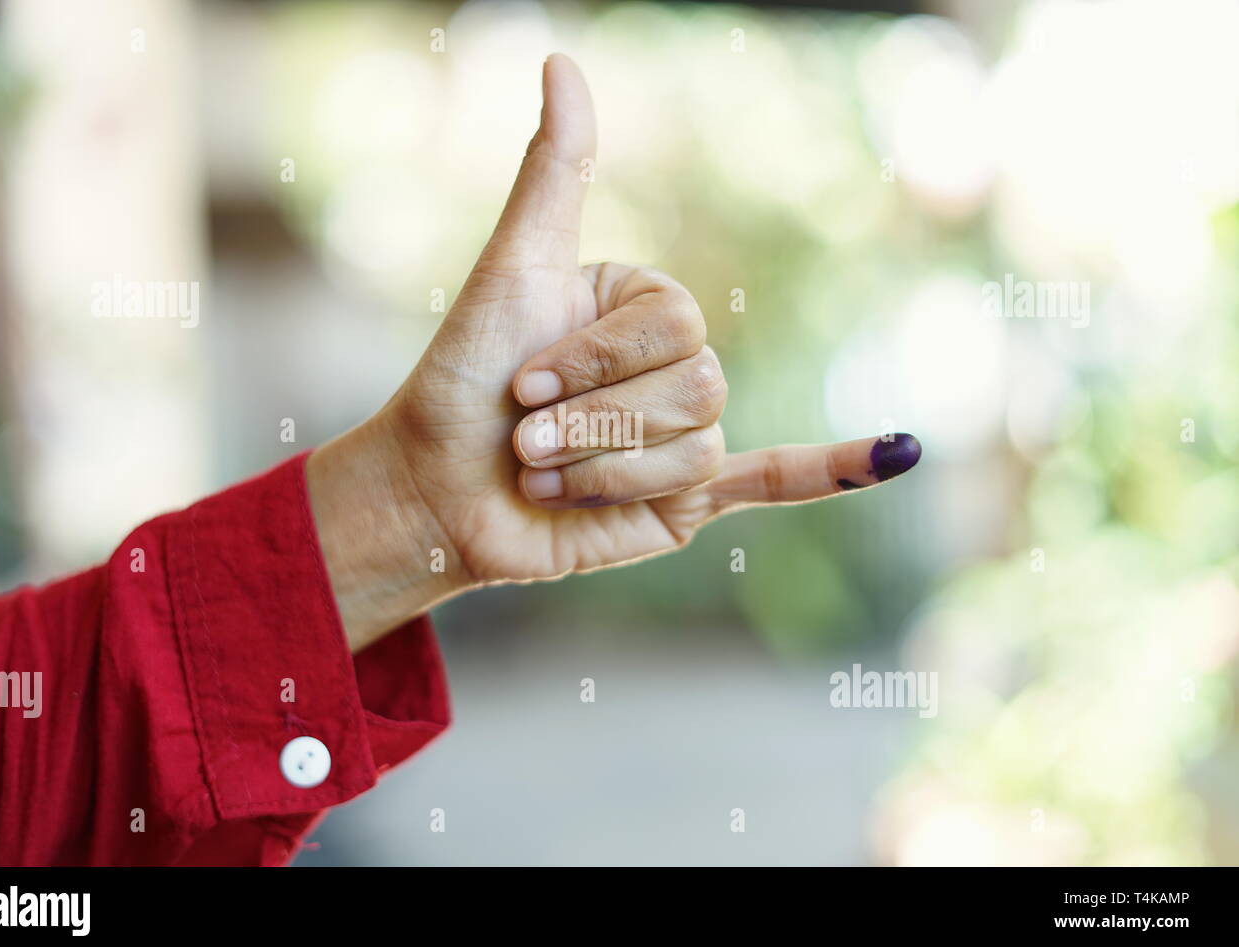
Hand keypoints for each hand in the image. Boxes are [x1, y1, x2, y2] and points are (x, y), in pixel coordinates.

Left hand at [307, 55, 920, 651]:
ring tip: (540, 477)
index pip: (678, 328)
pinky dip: (834, 471)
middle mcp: (672, 369)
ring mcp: (683, 438)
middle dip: (597, 422)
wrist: (433, 494)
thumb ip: (555, 175)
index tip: (521, 382)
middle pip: (699, 389)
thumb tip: (563, 61)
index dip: (598, 362)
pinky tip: (896, 452)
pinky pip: (770, 482)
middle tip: (525, 441)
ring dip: (604, 469)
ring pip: (697, 448)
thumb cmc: (461, 382)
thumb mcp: (512, 271)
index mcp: (646, 310)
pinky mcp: (684, 502)